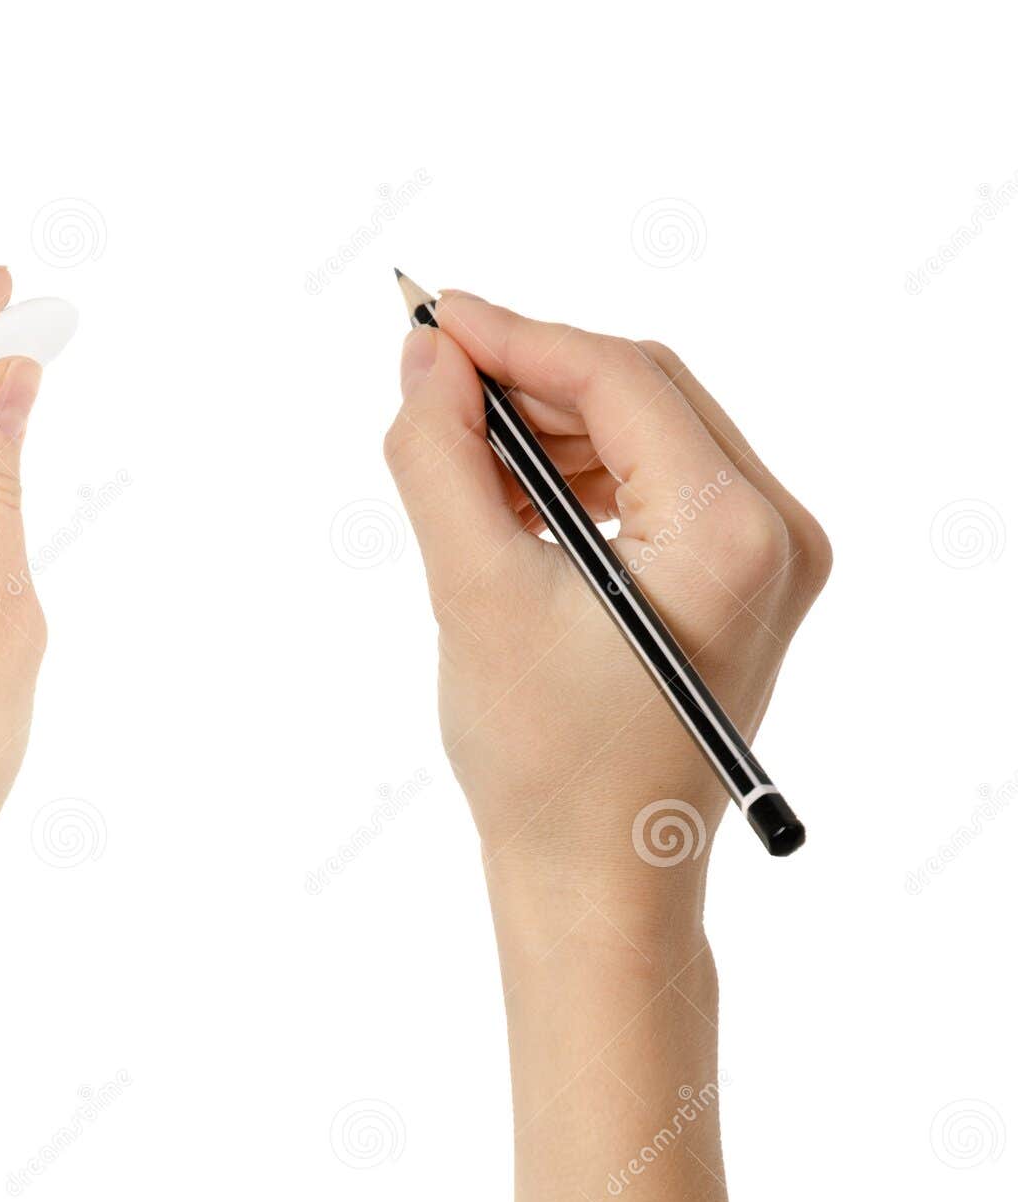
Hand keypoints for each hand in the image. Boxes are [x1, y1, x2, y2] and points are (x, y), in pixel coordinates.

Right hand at [384, 292, 829, 898]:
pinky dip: (578, 479)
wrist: (597, 879)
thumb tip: (424, 358)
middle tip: (431, 388)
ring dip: (549, 432)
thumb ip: (441, 459)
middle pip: (642, 394)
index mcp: (736, 533)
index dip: (515, 338)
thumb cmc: (544, 765)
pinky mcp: (741, 582)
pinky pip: (655, 485)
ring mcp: (771, 559)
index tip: (430, 321)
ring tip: (465, 472)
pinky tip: (512, 511)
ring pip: (646, 434)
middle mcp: (778, 533)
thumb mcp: (475, 595)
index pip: (619, 379)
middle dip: (531, 383)